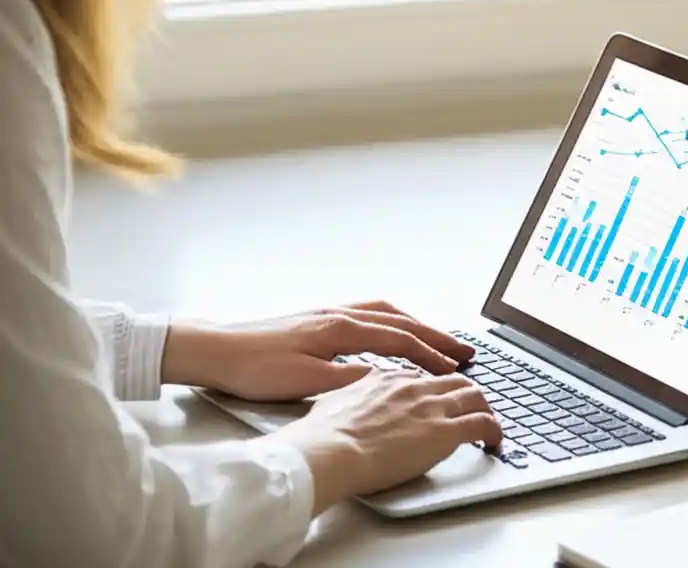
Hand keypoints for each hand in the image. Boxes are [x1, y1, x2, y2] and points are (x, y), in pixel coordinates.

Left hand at [161, 300, 474, 400]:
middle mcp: (339, 314)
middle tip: (463, 350)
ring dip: (416, 325)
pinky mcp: (317, 319)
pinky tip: (392, 333)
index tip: (454, 367)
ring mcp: (328, 313)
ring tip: (437, 339)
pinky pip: (369, 314)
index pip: (398, 339)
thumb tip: (383, 378)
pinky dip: (392, 322)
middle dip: (435, 335)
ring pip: (386, 312)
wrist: (215, 349)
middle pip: (400, 320)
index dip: (430, 354)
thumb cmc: (254, 368)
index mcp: (340, 329)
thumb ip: (348, 379)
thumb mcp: (305, 383)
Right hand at [272, 369, 501, 514]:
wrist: (330, 451)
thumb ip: (348, 396)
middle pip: (455, 380)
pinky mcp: (445, 432)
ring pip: (475, 396)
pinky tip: (494, 441)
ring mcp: (432, 407)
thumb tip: (348, 400)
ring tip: (487, 422)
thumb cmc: (323, 435)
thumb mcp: (332, 401)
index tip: (438, 396)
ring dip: (484, 409)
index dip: (435, 387)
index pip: (423, 377)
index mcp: (387, 378)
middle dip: (468, 392)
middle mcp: (414, 386)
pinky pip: (483, 424)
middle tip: (473, 404)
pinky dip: (494, 430)